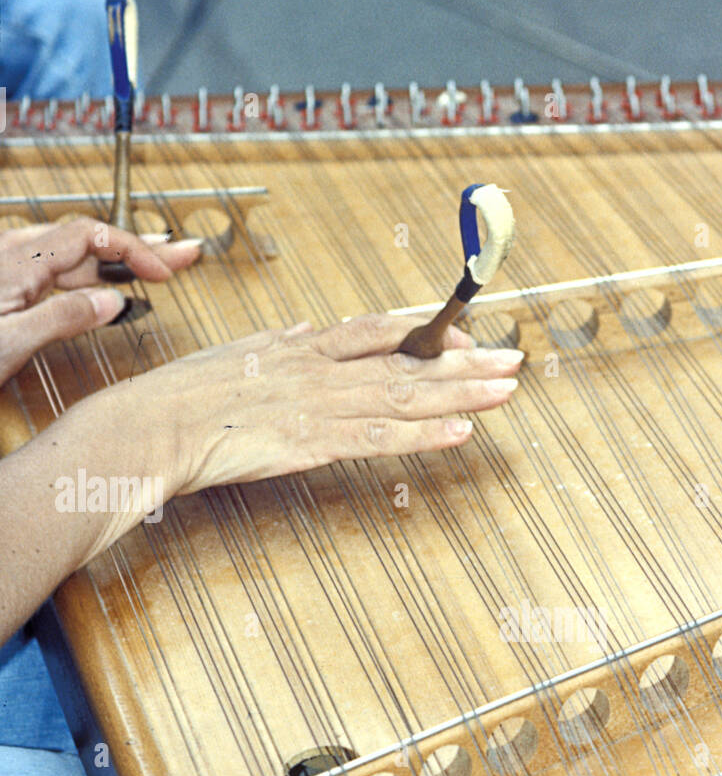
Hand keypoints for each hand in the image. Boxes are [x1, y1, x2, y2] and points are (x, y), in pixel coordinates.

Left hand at [0, 217, 200, 381]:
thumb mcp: (11, 344)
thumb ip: (62, 318)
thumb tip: (113, 300)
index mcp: (16, 262)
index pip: (89, 235)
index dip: (133, 249)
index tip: (167, 273)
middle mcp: (10, 256)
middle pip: (85, 238)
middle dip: (137, 246)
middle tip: (184, 254)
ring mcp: (5, 270)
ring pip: (69, 255)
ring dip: (115, 262)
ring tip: (156, 270)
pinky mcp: (1, 288)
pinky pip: (51, 272)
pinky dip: (87, 277)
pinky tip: (101, 291)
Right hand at [92, 310, 522, 497]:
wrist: (153, 425)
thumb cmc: (185, 395)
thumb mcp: (237, 355)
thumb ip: (280, 346)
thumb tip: (307, 332)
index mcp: (304, 347)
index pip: (379, 331)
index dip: (426, 333)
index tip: (464, 335)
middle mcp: (320, 370)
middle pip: (406, 362)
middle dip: (466, 362)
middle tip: (513, 359)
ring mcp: (319, 405)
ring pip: (403, 397)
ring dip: (460, 394)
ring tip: (506, 389)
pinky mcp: (311, 443)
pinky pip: (378, 439)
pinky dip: (422, 436)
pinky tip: (461, 431)